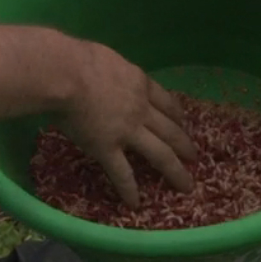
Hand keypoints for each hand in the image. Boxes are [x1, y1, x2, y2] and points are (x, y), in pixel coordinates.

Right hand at [58, 41, 196, 206]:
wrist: (65, 73)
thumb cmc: (78, 59)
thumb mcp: (106, 58)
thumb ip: (111, 70)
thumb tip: (101, 70)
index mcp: (139, 83)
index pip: (165, 101)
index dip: (177, 114)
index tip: (183, 122)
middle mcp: (141, 109)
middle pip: (170, 130)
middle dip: (185, 145)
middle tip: (195, 157)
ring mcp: (128, 131)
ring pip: (160, 154)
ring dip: (175, 171)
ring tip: (186, 185)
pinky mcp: (107, 148)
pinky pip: (122, 173)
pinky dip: (129, 190)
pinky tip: (135, 203)